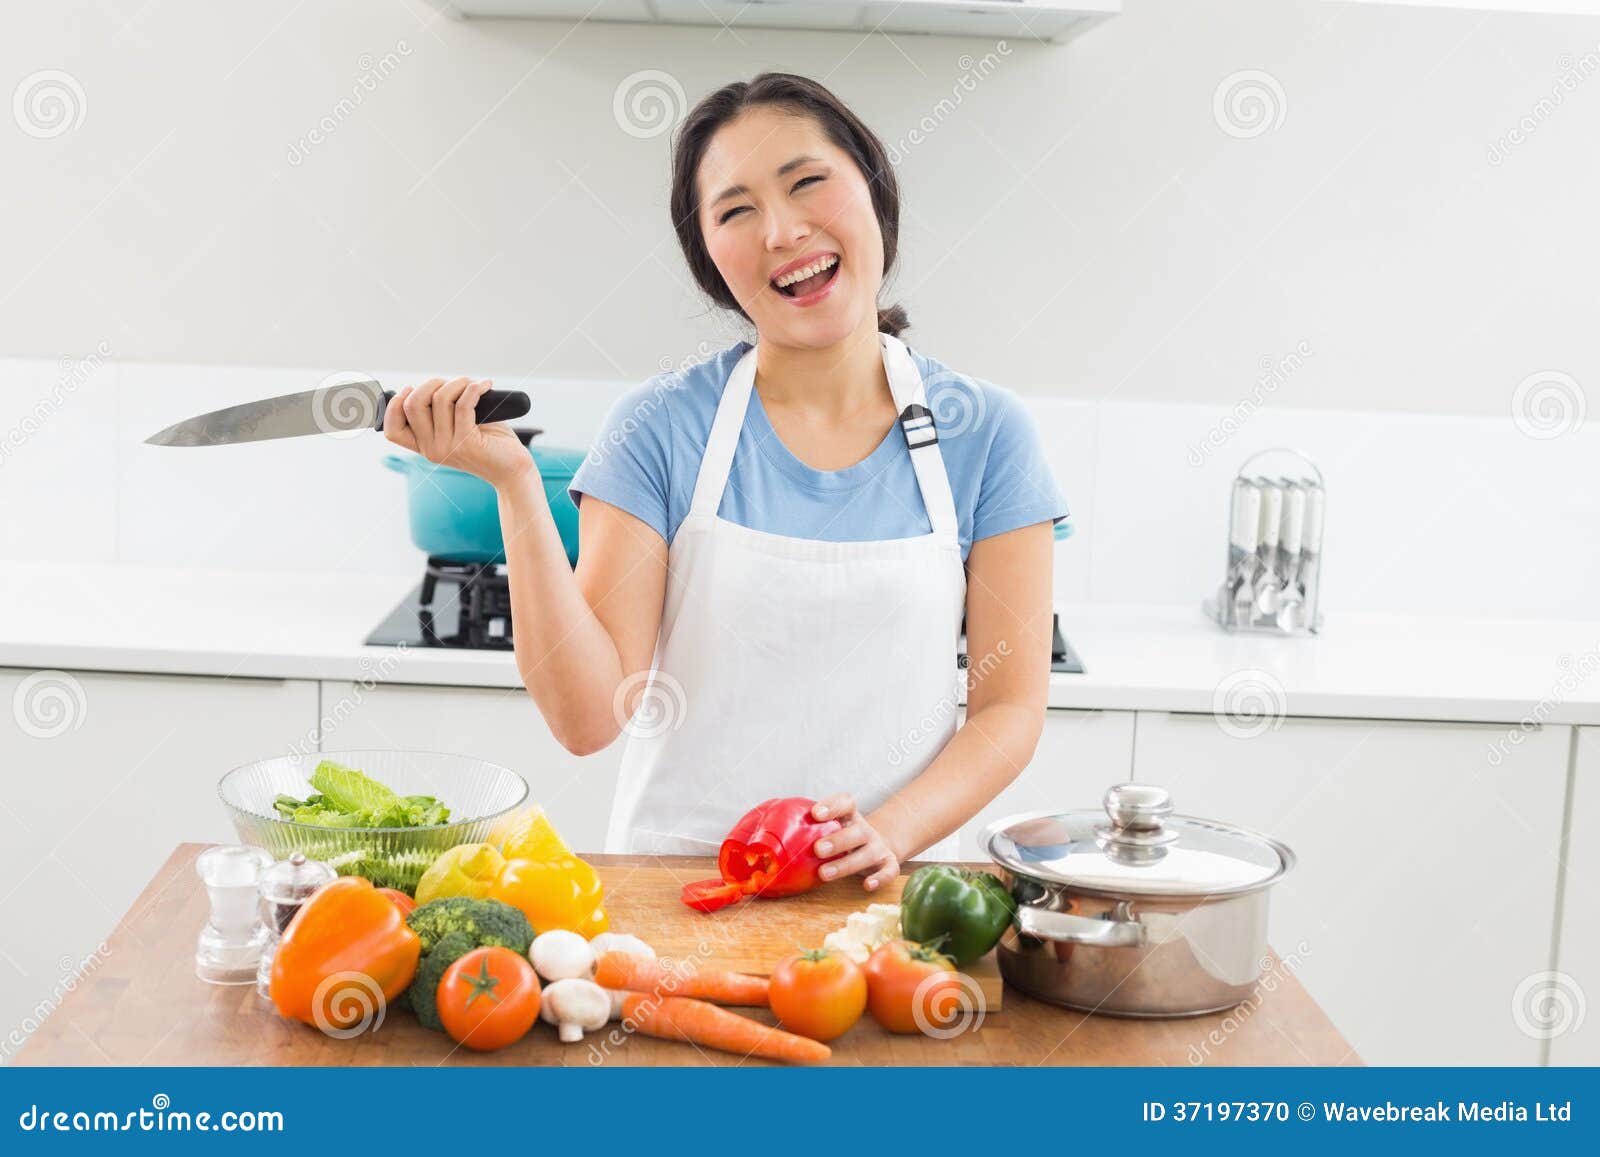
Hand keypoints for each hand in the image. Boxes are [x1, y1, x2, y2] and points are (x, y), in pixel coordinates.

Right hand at [382, 377, 535, 490]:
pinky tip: (486, 385)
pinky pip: (463, 403)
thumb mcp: (457, 428)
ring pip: (439, 399)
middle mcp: (432, 449)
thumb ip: (440, 412)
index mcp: (425, 447)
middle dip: (432, 383)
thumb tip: (436, 383)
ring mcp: (448, 447)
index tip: (411, 389)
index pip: (392, 430)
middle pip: (412, 405)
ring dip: (458, 383)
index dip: (394, 405)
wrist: (513, 470)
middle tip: (454, 384)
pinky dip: (475, 387)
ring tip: (473, 384)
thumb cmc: (489, 444)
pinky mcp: (468, 442)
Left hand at [810, 793, 899, 892]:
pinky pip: (888, 871)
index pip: (845, 803)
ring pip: (867, 853)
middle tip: (818, 848)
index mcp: (850, 817)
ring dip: (847, 864)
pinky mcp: (888, 863)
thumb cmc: (844, 837)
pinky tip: (867, 885)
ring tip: (825, 873)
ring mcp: (878, 847)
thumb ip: (809, 829)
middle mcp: (865, 830)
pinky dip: (880, 878)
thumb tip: (765, 834)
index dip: (832, 806)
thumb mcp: (831, 828)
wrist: (879, 845)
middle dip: (837, 840)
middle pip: (856, 831)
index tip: (816, 813)